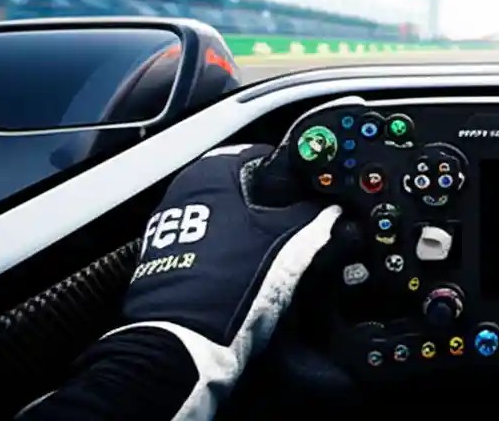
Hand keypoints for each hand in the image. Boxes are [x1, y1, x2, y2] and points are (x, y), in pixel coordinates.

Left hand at [114, 143, 344, 413]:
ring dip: (252, 234)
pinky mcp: (165, 259)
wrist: (186, 343)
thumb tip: (332, 212)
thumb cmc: (233, 284)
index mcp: (211, 172)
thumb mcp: (293, 245)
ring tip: (275, 261)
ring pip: (227, 219)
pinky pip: (210, 246)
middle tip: (300, 232)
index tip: (314, 198)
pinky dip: (230, 255)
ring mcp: (170, 227)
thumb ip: (319, 219)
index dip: (296, 177)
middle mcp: (183, 191)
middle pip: (245, 189)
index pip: (266, 156)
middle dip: (274, 209)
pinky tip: (247, 278)